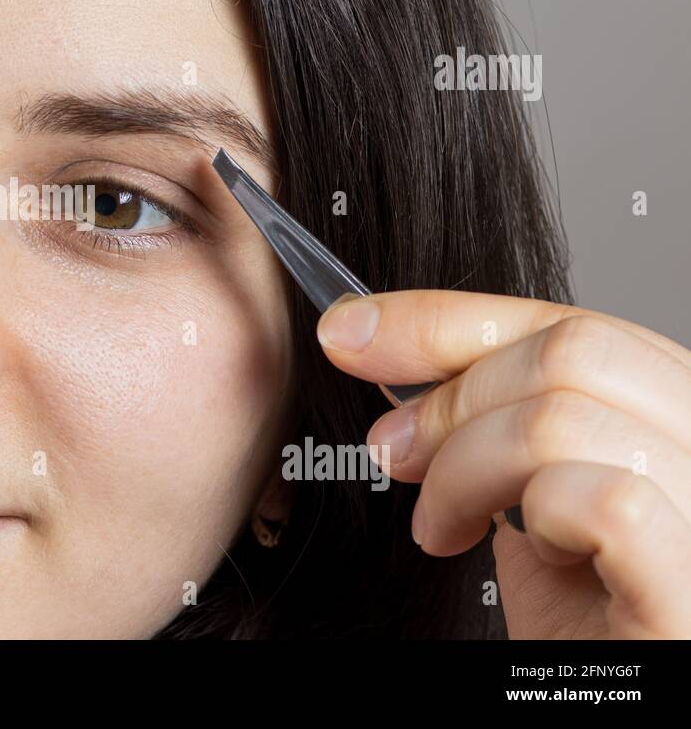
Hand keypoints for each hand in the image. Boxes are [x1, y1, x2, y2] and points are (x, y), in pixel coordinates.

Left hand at [316, 290, 690, 638]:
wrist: (607, 712)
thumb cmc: (585, 620)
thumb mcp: (532, 493)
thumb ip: (496, 415)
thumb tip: (387, 341)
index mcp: (681, 414)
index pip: (573, 325)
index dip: (448, 320)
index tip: (353, 331)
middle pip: (571, 353)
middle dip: (449, 401)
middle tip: (396, 455)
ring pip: (564, 418)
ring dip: (464, 470)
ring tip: (444, 525)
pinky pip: (603, 503)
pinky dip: (535, 519)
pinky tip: (532, 555)